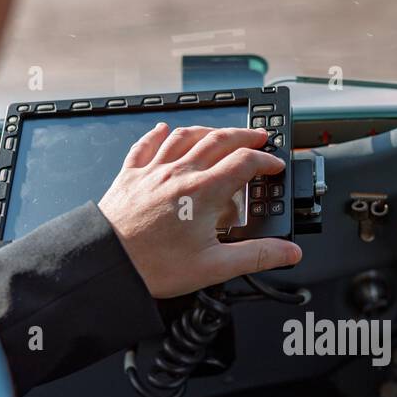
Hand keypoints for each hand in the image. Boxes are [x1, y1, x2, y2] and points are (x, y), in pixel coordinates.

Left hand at [97, 123, 301, 298]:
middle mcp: (179, 173)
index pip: (245, 162)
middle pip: (219, 140)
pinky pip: (146, 145)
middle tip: (259, 137)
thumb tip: (287, 252)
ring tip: (220, 132)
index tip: (274, 166)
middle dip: (244, 135)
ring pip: (185, 135)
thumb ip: (256, 256)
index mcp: (203, 192)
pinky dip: (158, 134)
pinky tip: (162, 129)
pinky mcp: (130, 176)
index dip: (266, 160)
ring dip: (208, 130)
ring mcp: (153, 171)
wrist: (109, 262)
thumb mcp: (214, 266)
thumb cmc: (154, 265)